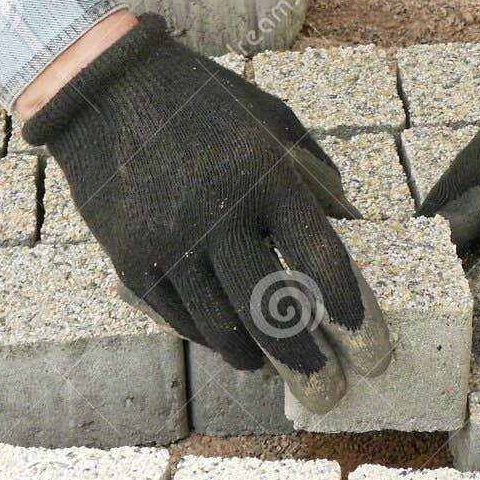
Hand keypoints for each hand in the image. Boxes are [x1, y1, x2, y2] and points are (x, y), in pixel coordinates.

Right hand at [21, 14, 391, 411]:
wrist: (105, 87)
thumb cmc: (205, 103)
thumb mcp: (274, 124)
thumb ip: (317, 179)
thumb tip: (358, 232)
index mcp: (267, 176)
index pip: (321, 262)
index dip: (354, 317)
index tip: (374, 352)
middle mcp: (220, 214)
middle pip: (272, 313)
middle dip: (309, 365)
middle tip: (332, 393)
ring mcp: (171, 243)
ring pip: (224, 328)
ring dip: (260, 360)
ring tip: (284, 371)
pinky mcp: (132, 262)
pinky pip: (181, 321)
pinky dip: (214, 340)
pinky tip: (237, 348)